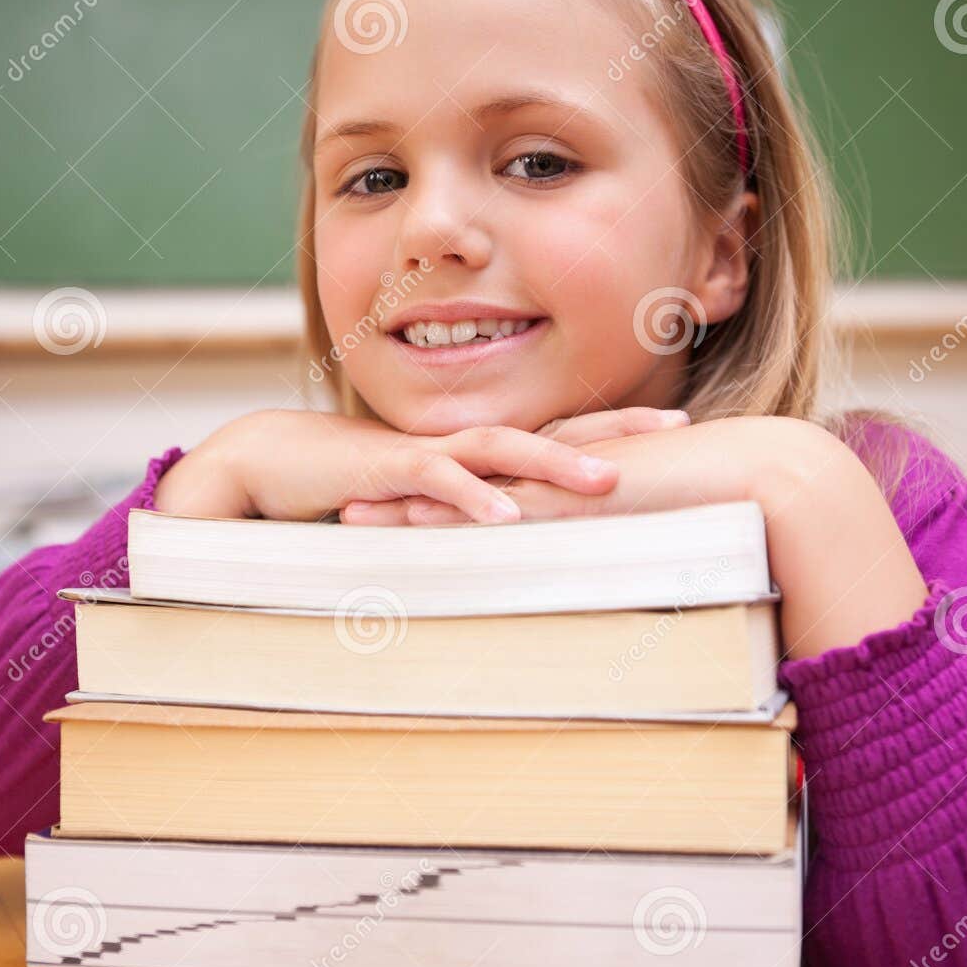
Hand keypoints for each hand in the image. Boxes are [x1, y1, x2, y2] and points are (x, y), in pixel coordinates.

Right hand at [338, 406, 690, 523]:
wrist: (287, 462)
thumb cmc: (368, 484)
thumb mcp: (440, 502)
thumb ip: (484, 513)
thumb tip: (533, 539)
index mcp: (486, 447)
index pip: (564, 431)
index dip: (620, 429)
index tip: (680, 428)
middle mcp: (469, 441)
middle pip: (554, 427)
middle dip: (615, 430)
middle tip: (678, 430)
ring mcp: (433, 449)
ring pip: (507, 448)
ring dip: (558, 463)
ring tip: (608, 482)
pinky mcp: (394, 469)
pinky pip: (441, 480)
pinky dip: (474, 498)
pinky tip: (507, 518)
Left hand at [341, 414, 929, 658]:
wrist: (767, 475)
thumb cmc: (726, 505)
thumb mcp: (662, 531)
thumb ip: (633, 549)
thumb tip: (619, 575)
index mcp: (575, 478)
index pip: (494, 482)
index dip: (442, 492)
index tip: (396, 506)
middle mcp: (560, 473)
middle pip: (465, 478)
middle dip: (406, 490)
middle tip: (347, 503)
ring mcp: (566, 480)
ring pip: (470, 487)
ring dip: (411, 502)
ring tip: (353, 515)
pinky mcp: (579, 495)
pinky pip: (505, 505)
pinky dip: (457, 514)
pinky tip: (413, 526)